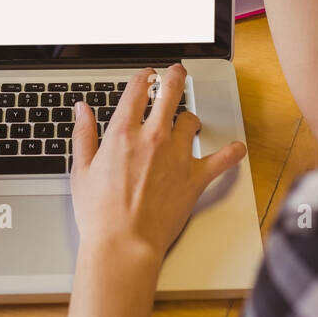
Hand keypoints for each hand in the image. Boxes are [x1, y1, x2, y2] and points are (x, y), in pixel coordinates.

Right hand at [69, 64, 245, 263]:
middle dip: (175, 77)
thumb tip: (82, 109)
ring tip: (190, 122)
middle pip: (170, 93)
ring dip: (190, 119)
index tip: (148, 75)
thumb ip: (83, 134)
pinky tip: (236, 148)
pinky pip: (222, 159)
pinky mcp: (194, 178)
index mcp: (123, 133)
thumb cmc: (100, 213)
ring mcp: (177, 156)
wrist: (124, 243)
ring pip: (191, 121)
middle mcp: (153, 138)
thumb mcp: (81, 169)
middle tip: (177, 72)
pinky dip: (232, 153)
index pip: (138, 90)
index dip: (145, 77)